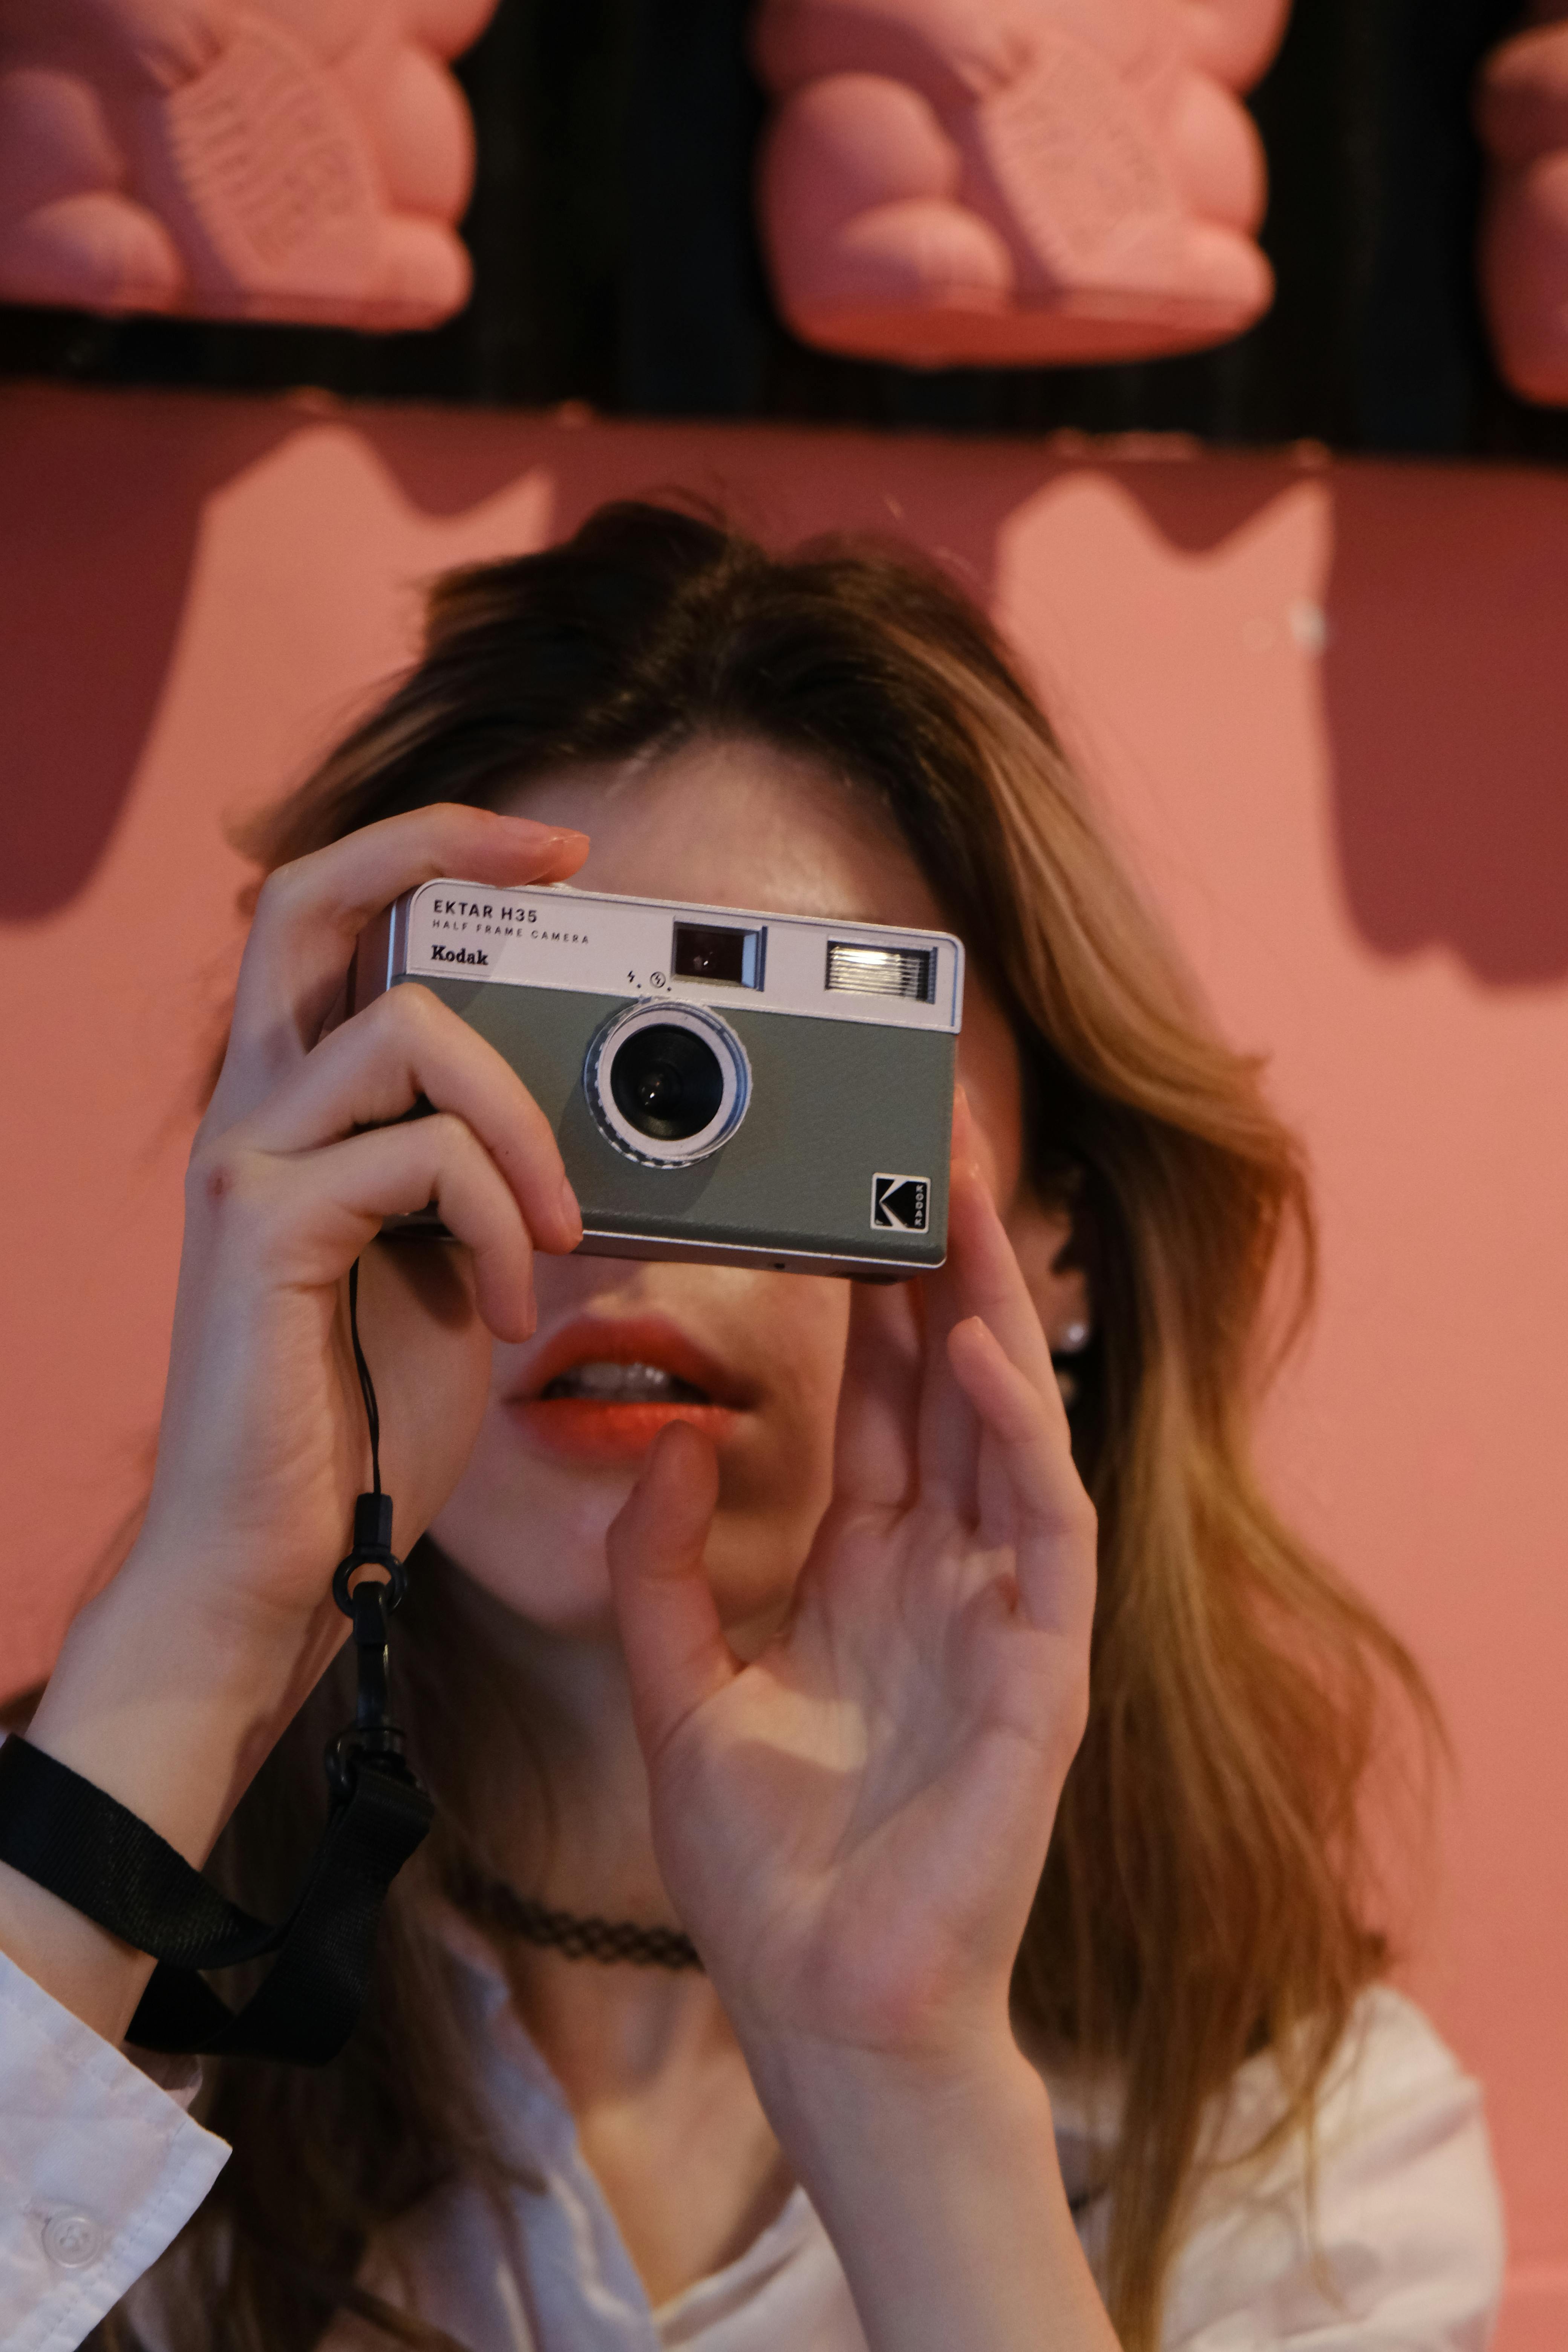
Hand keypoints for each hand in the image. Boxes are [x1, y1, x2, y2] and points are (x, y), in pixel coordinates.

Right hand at [8, 805, 588, 2036]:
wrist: (284, 1552)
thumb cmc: (368, 1409)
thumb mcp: (457, 1264)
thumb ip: (496, 1184)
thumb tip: (613, 1139)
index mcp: (303, 1106)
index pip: (335, 918)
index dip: (434, 849)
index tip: (555, 853)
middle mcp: (258, 1109)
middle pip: (311, 902)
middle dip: (445, 853)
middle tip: (567, 866)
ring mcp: (251, 1163)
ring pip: (406, 1033)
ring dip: (524, 1123)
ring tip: (562, 1233)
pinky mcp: (269, 1232)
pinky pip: (418, 1160)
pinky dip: (499, 1224)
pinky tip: (512, 1307)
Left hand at [607, 1101, 1095, 2094]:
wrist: (822, 2007)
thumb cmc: (769, 1869)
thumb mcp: (680, 1692)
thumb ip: (663, 1570)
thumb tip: (666, 1444)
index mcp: (869, 1572)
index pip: (880, 1403)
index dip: (870, 1301)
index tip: (845, 1203)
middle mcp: (943, 1574)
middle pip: (951, 1387)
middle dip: (945, 1266)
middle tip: (923, 1148)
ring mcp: (1001, 1615)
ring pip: (1008, 1428)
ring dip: (990, 1312)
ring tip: (960, 1202)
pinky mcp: (1042, 1669)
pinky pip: (1042, 1528)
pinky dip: (1016, 1438)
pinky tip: (976, 1357)